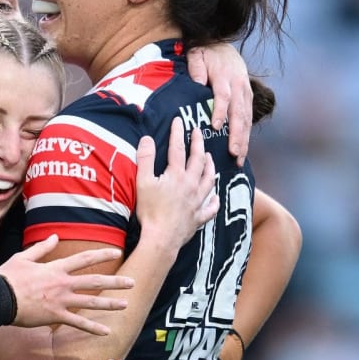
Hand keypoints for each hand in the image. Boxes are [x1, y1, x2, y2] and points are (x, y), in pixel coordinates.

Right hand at [0, 238, 132, 334]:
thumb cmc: (8, 277)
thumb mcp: (24, 257)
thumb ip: (42, 248)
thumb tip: (54, 237)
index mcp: (56, 268)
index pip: (84, 258)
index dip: (102, 254)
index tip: (117, 252)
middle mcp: (63, 283)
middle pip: (95, 281)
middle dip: (115, 282)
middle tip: (132, 283)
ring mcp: (60, 300)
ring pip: (91, 302)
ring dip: (110, 304)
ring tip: (125, 304)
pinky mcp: (55, 316)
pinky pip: (78, 323)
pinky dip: (93, 328)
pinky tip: (106, 331)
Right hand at [136, 119, 217, 253]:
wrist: (161, 238)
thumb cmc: (150, 211)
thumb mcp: (143, 182)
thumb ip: (146, 159)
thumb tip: (147, 139)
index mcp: (177, 175)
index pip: (178, 149)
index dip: (178, 133)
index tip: (179, 121)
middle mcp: (191, 185)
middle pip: (198, 161)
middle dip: (199, 144)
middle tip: (198, 133)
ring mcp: (197, 202)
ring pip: (209, 180)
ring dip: (210, 167)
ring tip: (210, 158)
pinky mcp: (198, 217)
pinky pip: (210, 207)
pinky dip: (214, 201)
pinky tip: (215, 196)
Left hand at [186, 42, 252, 163]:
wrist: (223, 46)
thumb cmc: (206, 54)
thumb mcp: (196, 55)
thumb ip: (196, 69)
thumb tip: (197, 84)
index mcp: (224, 76)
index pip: (223, 96)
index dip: (220, 111)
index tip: (216, 127)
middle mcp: (238, 85)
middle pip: (238, 112)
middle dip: (237, 134)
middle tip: (233, 152)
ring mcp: (245, 92)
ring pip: (246, 118)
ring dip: (244, 139)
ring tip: (239, 158)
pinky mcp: (248, 98)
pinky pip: (248, 118)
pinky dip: (246, 136)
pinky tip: (243, 151)